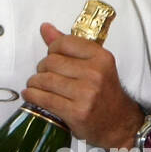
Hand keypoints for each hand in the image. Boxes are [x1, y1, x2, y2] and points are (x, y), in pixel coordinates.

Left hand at [23, 22, 141, 149]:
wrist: (119, 124)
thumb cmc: (104, 93)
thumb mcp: (94, 65)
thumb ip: (69, 45)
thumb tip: (45, 27)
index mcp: (101, 57)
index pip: (63, 43)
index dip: (52, 49)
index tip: (52, 57)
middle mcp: (95, 74)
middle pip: (51, 62)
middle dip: (42, 68)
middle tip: (44, 75)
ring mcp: (86, 94)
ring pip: (45, 80)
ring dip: (34, 83)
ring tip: (36, 85)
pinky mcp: (77, 112)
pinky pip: (45, 99)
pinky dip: (32, 96)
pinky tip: (31, 95)